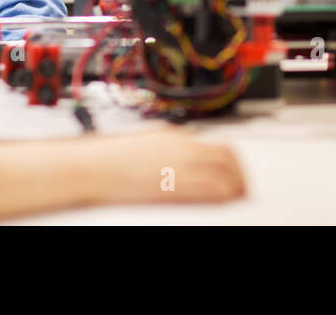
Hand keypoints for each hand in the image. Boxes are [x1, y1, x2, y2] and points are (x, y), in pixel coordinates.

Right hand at [95, 130, 244, 203]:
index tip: (236, 171)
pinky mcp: (173, 183)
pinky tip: (225, 199)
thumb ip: (169, 147)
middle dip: (239, 173)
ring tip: (237, 197)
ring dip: (235, 185)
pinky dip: (222, 193)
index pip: (218, 144)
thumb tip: (184, 153)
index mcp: (175, 136)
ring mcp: (179, 164)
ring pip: (222, 172)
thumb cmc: (110, 157)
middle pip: (226, 157)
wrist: (92, 166)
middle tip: (243, 187)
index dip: (233, 161)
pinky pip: (209, 186)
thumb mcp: (145, 142)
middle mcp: (182, 147)